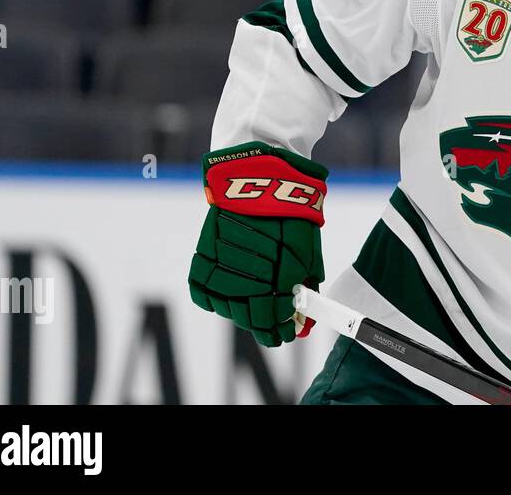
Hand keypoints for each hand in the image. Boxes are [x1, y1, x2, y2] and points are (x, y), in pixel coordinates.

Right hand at [188, 142, 328, 346]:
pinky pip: (204, 291)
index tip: (287, 333)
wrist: (259, 177)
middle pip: (251, 314)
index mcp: (281, 266)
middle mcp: (250, 265)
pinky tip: (231, 300)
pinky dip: (217, 300)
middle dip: (264, 325)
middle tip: (274, 330)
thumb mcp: (307, 249)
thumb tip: (305, 319)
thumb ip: (306, 285)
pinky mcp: (204, 253)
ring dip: (243, 314)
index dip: (280, 328)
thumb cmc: (289, 213)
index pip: (275, 313)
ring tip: (255, 311)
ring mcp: (223, 260)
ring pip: (228, 306)